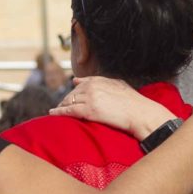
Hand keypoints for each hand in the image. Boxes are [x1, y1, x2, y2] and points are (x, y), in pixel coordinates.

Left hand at [51, 76, 174, 139]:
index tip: (68, 94)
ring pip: (69, 101)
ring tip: (55, 111)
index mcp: (100, 80)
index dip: (73, 90)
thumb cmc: (133, 102)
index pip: (81, 83)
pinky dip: (58, 112)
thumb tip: (78, 80)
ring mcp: (90, 97)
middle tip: (60, 107)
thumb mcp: (118, 85)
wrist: (140, 113)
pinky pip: (69, 111)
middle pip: (73, 93)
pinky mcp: (89, 110)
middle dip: (66, 100)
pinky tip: (52, 114)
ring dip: (61, 106)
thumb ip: (101, 81)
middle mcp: (92, 86)